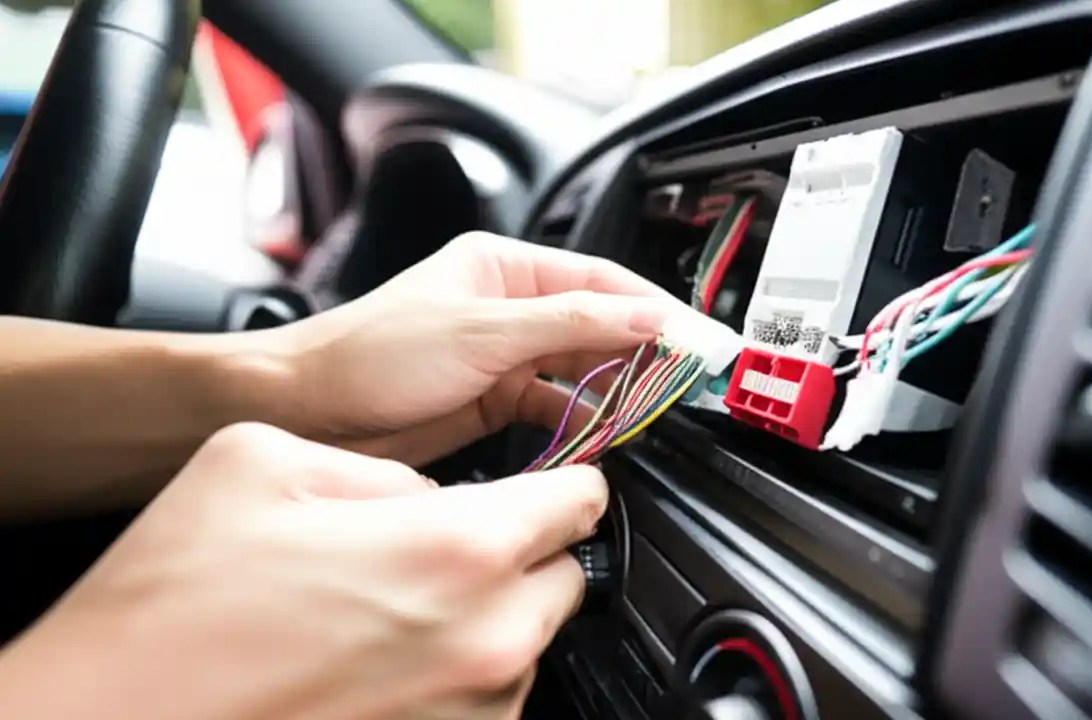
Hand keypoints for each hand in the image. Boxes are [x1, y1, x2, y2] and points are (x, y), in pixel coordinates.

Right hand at [0, 423, 606, 719]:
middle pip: (561, 578)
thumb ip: (381, 468)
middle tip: (444, 547)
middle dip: (520, 553)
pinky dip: (451, 673)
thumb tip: (429, 493)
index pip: (578, 501)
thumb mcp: (264, 463)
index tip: (556, 478)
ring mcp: (470, 715)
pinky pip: (485, 701)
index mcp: (455, 551)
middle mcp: (484, 643)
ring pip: (525, 644)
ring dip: (482, 618)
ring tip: (385, 610)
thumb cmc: (171, 609)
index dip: (567, 480)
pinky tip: (374, 658)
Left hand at [272, 232, 679, 464]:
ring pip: (579, 369)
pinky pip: (555, 406)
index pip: (600, 282)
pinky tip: (602, 433)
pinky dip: (581, 420)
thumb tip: (643, 319)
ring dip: (614, 387)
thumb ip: (569, 326)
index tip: (696, 337)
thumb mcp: (481, 333)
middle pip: (597, 325)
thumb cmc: (370, 355)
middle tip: (688, 379)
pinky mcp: (492, 400)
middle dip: (642, 350)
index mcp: (504, 268)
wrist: (304, 412)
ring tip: (652, 407)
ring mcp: (501, 356)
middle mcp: (508, 308)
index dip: (653, 309)